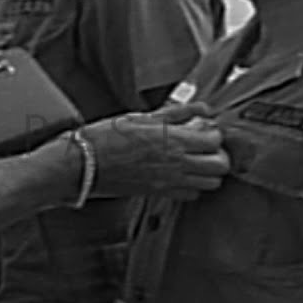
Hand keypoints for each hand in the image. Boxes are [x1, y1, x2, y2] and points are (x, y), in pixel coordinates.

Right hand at [83, 102, 230, 200]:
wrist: (82, 166)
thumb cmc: (104, 139)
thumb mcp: (140, 118)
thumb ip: (175, 113)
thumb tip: (202, 108)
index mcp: (172, 140)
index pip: (215, 140)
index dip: (213, 132)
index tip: (204, 128)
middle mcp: (176, 164)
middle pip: (220, 166)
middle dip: (218, 154)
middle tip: (206, 146)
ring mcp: (169, 182)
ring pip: (211, 183)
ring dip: (209, 171)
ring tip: (195, 160)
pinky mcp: (160, 194)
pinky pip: (191, 194)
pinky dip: (193, 185)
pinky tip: (181, 173)